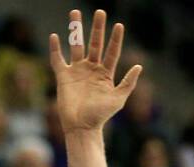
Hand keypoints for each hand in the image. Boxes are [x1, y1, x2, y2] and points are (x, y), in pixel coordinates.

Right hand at [49, 9, 142, 133]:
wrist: (82, 127)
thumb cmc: (101, 115)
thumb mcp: (118, 99)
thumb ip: (128, 83)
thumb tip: (139, 66)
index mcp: (105, 74)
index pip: (112, 52)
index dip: (115, 39)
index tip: (119, 25)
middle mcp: (91, 69)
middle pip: (94, 44)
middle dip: (97, 28)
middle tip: (100, 12)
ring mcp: (77, 71)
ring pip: (76, 46)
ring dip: (76, 30)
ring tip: (75, 13)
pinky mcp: (63, 77)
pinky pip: (57, 59)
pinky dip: (55, 49)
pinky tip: (55, 36)